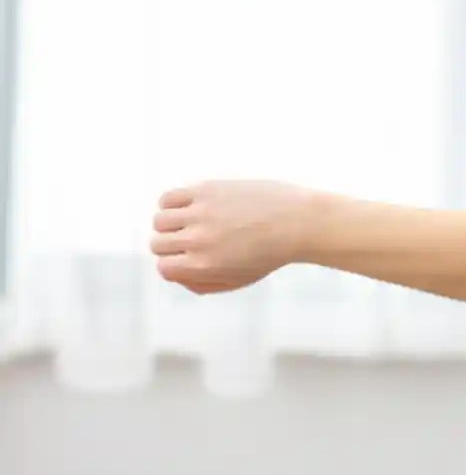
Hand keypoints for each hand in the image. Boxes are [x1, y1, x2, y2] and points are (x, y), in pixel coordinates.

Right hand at [150, 179, 318, 294]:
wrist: (299, 222)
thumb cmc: (270, 252)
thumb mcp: (238, 279)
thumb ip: (202, 283)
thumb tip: (174, 274)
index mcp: (205, 267)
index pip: (164, 268)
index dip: (174, 265)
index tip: (188, 258)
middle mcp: (198, 241)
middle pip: (158, 244)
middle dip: (172, 245)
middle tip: (193, 240)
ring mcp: (200, 213)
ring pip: (160, 221)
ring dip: (171, 224)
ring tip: (193, 223)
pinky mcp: (206, 190)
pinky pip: (168, 198)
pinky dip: (171, 204)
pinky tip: (191, 207)